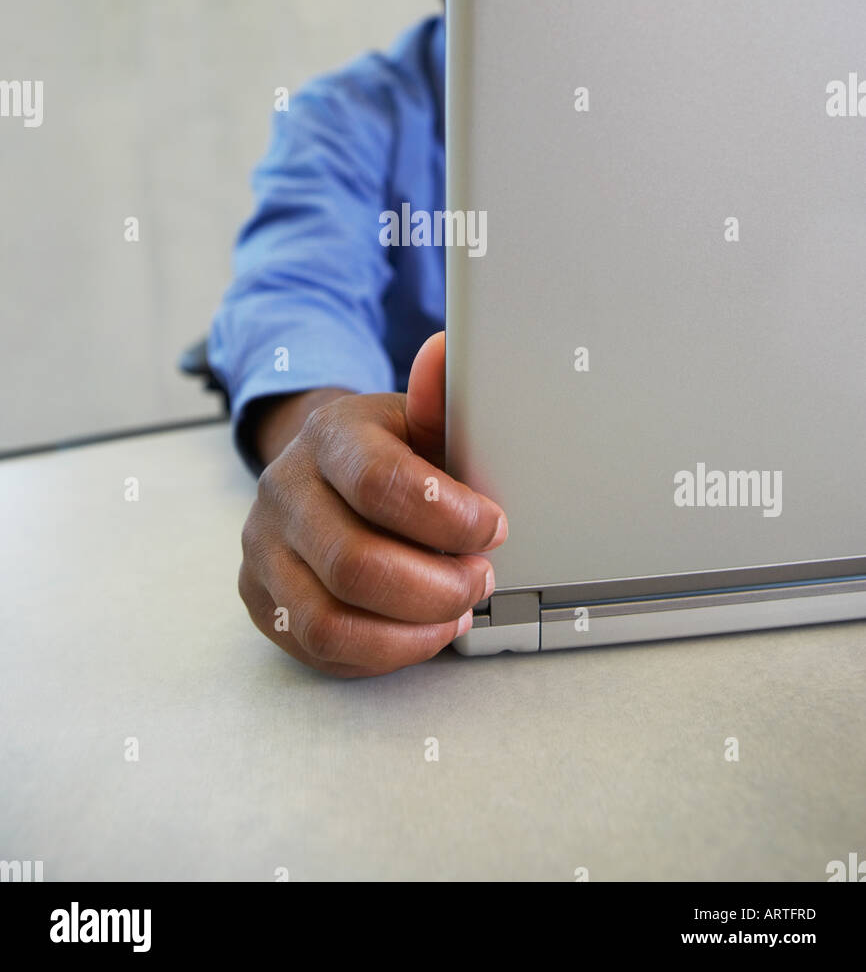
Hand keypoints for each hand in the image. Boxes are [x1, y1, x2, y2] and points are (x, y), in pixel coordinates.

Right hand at [238, 332, 506, 676]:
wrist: (325, 471)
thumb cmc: (388, 452)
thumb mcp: (418, 421)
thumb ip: (440, 400)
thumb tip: (446, 351)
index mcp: (329, 434)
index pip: (380, 482)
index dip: (448, 517)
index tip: (494, 528)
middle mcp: (283, 489)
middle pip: (356, 563)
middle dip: (437, 585)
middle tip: (480, 579)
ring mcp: (262, 548)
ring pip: (330, 620)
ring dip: (411, 630)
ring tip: (454, 610)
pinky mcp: (260, 598)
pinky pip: (319, 647)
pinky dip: (383, 651)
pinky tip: (418, 630)